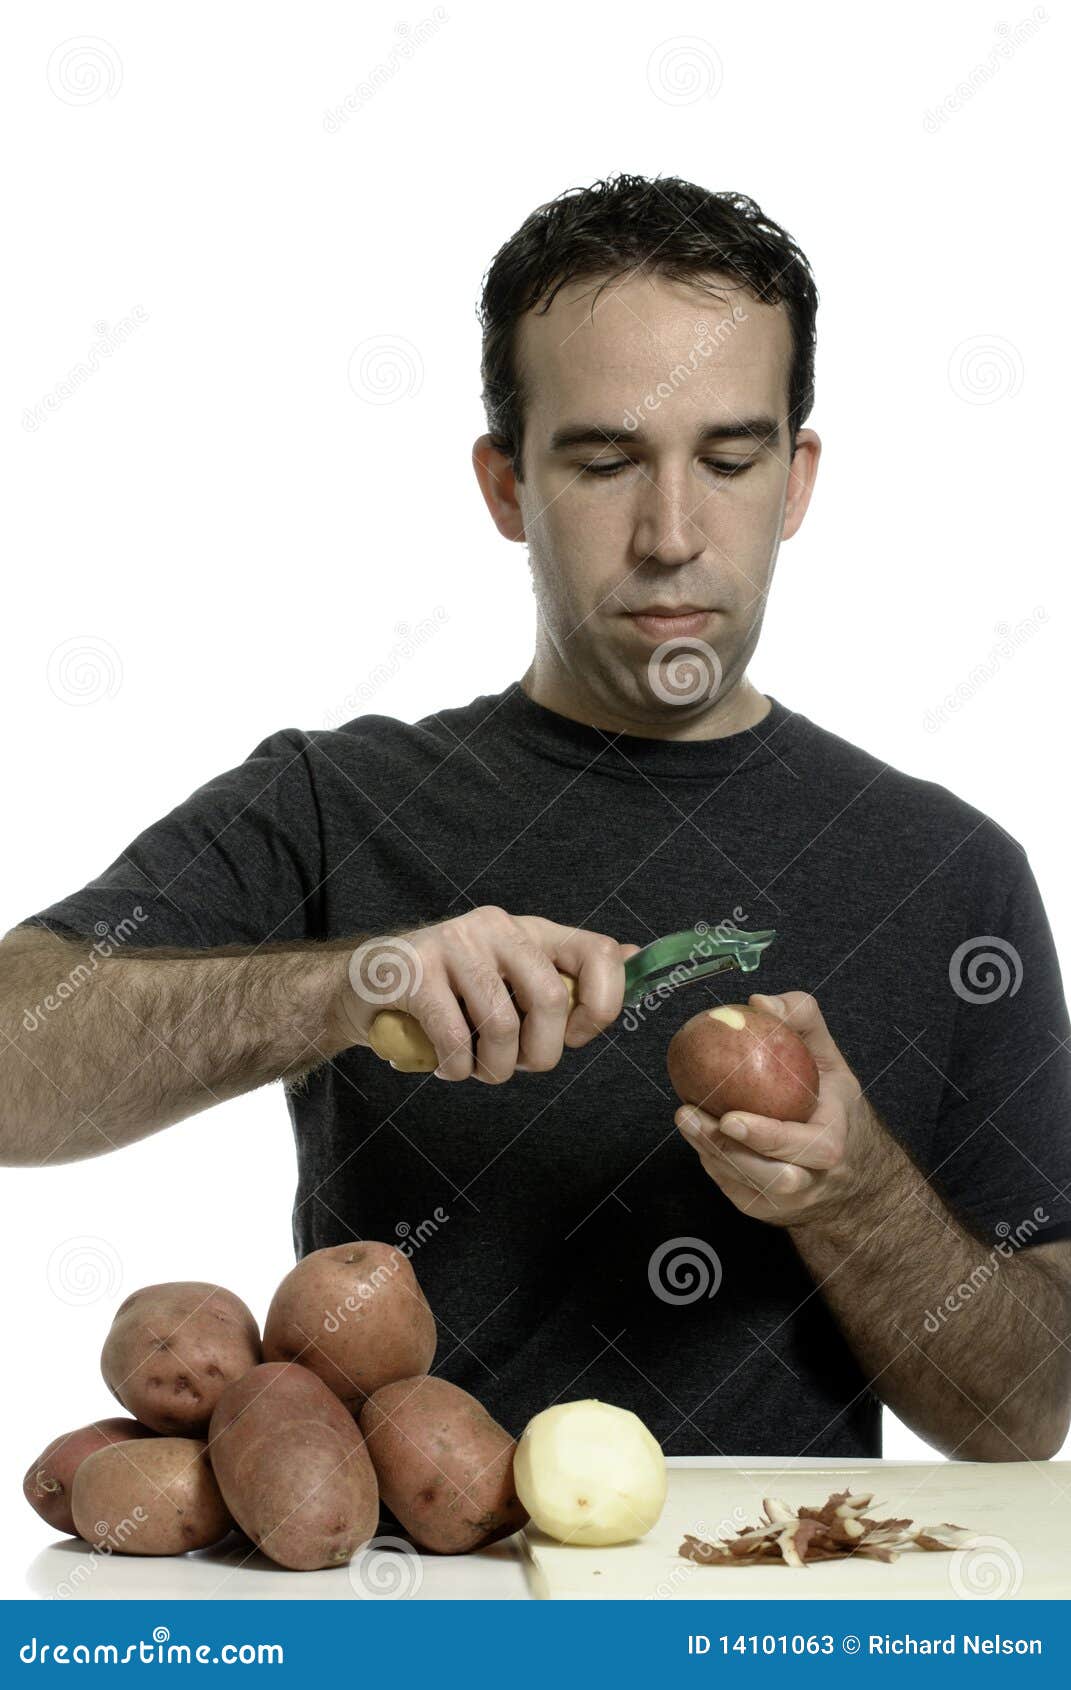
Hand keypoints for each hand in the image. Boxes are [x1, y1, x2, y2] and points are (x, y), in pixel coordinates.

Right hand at [330, 905, 640, 1082]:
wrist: (363, 984)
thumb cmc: (448, 990)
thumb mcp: (510, 975)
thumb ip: (565, 972)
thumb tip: (635, 955)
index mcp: (530, 930)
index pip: (600, 954)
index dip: (602, 1007)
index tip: (575, 1038)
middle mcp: (497, 927)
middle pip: (551, 1000)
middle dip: (538, 1055)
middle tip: (512, 1063)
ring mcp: (453, 944)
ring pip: (502, 1026)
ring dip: (492, 1070)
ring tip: (475, 1068)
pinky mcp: (414, 970)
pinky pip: (454, 1039)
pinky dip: (455, 1069)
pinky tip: (446, 1066)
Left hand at [673, 990, 875, 1225]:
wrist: (850, 1170)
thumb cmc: (832, 1105)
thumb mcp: (830, 1058)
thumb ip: (802, 1020)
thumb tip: (760, 1001)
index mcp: (835, 1144)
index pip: (806, 1147)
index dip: (768, 1137)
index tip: (732, 1117)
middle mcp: (814, 1180)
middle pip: (772, 1177)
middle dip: (728, 1150)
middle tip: (690, 1115)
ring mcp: (789, 1201)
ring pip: (746, 1186)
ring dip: (710, 1153)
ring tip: (686, 1119)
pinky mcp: (765, 1209)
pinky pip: (732, 1189)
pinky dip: (712, 1162)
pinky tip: (697, 1133)